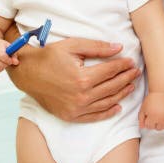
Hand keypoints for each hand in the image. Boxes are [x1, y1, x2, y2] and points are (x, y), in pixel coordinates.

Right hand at [0, 39, 17, 74]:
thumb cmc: (1, 47)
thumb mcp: (8, 47)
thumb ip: (13, 55)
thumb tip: (16, 62)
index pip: (2, 56)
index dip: (8, 60)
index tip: (10, 61)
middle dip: (5, 64)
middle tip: (6, 62)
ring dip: (1, 68)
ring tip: (1, 63)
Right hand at [6, 36, 140, 122]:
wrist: (27, 72)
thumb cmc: (48, 56)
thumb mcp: (72, 46)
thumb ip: (97, 47)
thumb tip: (119, 48)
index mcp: (82, 77)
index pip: (110, 71)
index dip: (123, 65)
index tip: (131, 61)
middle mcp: (81, 95)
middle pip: (112, 87)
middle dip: (126, 78)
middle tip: (136, 72)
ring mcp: (76, 108)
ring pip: (106, 102)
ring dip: (121, 94)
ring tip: (130, 86)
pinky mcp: (71, 116)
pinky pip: (95, 116)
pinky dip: (108, 112)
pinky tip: (117, 107)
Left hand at [138, 92, 163, 129]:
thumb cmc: (152, 99)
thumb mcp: (143, 108)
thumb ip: (141, 118)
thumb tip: (141, 127)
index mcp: (152, 118)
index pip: (149, 127)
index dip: (148, 121)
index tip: (150, 115)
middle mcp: (162, 120)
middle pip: (158, 128)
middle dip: (156, 123)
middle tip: (157, 115)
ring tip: (163, 115)